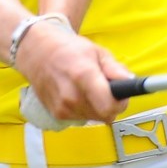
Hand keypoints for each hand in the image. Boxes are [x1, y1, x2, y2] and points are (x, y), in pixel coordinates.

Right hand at [12, 20, 130, 123]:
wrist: (36, 51)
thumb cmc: (66, 49)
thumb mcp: (96, 52)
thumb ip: (115, 70)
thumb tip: (131, 82)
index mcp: (84, 76)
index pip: (110, 107)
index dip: (121, 102)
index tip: (123, 95)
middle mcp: (72, 95)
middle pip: (105, 115)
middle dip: (111, 103)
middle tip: (106, 88)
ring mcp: (63, 107)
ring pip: (95, 118)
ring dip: (97, 107)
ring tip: (88, 87)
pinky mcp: (57, 114)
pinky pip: (82, 118)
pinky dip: (85, 109)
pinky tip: (77, 93)